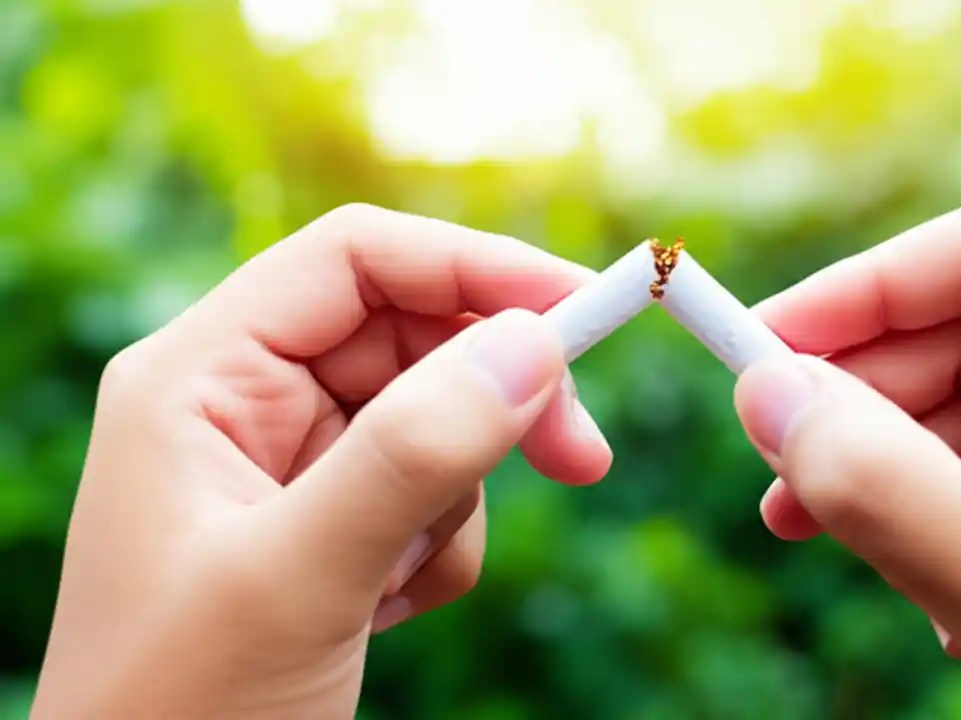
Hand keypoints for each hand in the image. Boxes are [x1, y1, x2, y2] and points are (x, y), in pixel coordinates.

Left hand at [32, 205, 610, 717]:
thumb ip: (412, 454)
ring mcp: (288, 468)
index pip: (356, 262)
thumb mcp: (296, 580)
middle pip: (412, 336)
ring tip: (397, 589)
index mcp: (198, 378)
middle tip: (582, 458)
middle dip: (495, 395)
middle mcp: (243, 405)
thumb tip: (531, 344)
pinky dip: (442, 547)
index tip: (583, 310)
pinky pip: (432, 493)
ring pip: (436, 421)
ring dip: (457, 498)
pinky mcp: (329, 527)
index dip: (475, 268)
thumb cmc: (182, 716)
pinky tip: (385, 612)